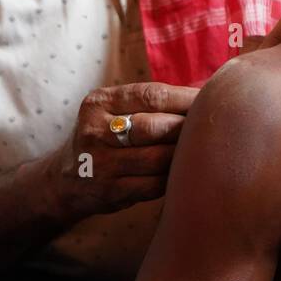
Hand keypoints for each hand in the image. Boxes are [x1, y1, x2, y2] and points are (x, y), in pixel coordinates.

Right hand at [44, 81, 200, 221]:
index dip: (187, 99)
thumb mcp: (115, 110)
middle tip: (212, 129)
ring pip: (157, 159)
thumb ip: (153, 101)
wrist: (66, 180)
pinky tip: (186, 172)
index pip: (151, 96)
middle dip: (188, 128)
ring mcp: (99, 164)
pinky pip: (154, 185)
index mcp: (99, 103)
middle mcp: (93, 132)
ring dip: (184, 155)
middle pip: (154, 127)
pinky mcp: (109, 192)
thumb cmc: (109, 137)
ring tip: (204, 150)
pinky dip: (174, 178)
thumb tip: (210, 89)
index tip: (213, 101)